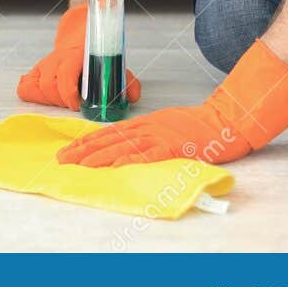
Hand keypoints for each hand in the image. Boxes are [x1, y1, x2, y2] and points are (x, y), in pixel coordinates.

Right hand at [16, 4, 140, 109]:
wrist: (79, 38)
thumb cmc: (97, 57)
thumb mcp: (115, 65)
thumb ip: (126, 81)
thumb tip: (132, 97)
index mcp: (75, 56)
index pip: (64, 75)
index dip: (68, 94)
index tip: (77, 105)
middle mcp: (55, 59)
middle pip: (48, 84)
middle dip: (60, 100)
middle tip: (73, 105)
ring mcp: (43, 65)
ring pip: (37, 87)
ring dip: (49, 100)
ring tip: (63, 102)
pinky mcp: (35, 71)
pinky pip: (25, 87)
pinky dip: (33, 95)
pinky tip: (47, 98)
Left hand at [57, 39, 287, 166]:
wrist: (225, 121)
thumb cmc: (197, 126)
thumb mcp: (166, 124)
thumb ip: (146, 133)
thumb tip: (124, 144)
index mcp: (144, 123)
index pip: (108, 132)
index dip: (86, 141)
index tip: (68, 149)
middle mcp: (147, 128)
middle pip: (108, 139)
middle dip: (83, 150)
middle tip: (61, 159)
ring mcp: (159, 136)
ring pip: (121, 147)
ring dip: (98, 156)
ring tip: (78, 165)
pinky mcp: (173, 147)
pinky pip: (147, 154)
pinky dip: (128, 159)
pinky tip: (113, 165)